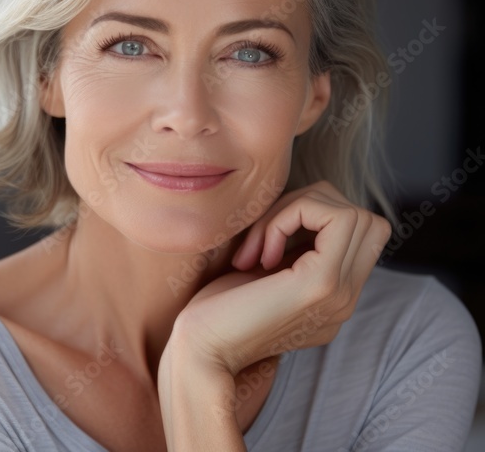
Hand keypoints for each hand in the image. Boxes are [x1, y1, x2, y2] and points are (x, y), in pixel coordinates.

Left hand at [168, 180, 392, 375]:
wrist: (199, 351)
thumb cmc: (216, 311)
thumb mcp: (266, 275)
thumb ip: (295, 252)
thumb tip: (306, 208)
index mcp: (336, 296)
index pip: (362, 232)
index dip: (315, 216)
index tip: (270, 240)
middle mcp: (348, 298)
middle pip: (362, 218)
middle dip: (306, 207)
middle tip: (261, 239)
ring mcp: (341, 294)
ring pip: (352, 214)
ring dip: (293, 212)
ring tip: (256, 250)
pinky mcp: (322, 284)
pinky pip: (334, 219)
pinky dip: (288, 218)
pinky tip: (260, 256)